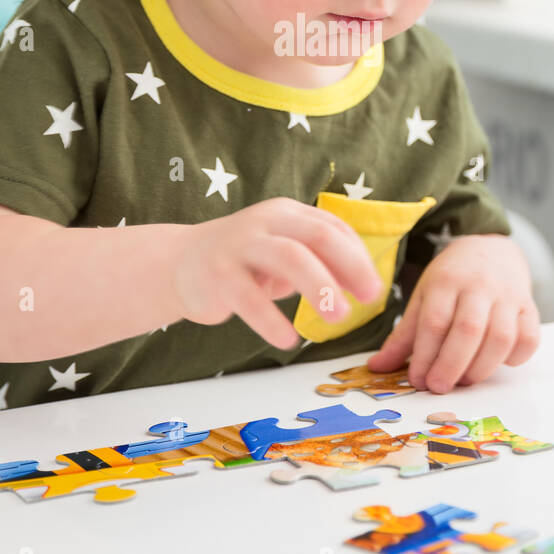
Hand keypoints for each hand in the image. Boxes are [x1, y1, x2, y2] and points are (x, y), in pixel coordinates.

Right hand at [173, 198, 382, 349]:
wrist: (181, 263)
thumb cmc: (246, 262)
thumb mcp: (285, 254)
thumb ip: (321, 263)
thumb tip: (366, 285)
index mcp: (287, 213)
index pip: (333, 229)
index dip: (358, 258)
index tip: (372, 289)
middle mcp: (266, 222)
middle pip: (317, 236)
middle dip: (348, 267)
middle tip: (367, 300)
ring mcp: (241, 245)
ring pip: (289, 257)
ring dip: (320, 287)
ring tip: (338, 318)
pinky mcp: (218, 274)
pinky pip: (250, 297)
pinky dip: (272, 320)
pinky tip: (288, 340)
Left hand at [367, 234, 539, 392]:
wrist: (490, 249)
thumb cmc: (452, 279)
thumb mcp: (424, 296)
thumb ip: (404, 335)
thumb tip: (377, 367)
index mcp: (446, 280)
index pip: (435, 321)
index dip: (426, 356)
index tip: (418, 380)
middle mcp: (479, 285)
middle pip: (468, 330)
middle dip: (451, 366)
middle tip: (438, 387)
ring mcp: (508, 295)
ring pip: (500, 337)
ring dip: (481, 367)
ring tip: (465, 380)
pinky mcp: (530, 306)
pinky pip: (529, 337)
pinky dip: (516, 356)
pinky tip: (498, 363)